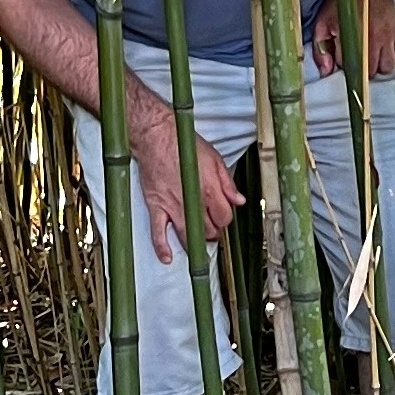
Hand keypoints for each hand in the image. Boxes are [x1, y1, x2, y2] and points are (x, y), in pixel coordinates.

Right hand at [128, 93, 240, 267]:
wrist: (156, 136)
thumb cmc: (184, 144)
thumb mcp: (214, 159)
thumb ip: (228, 183)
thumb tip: (239, 200)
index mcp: (210, 190)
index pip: (224, 217)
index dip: (225, 218)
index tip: (221, 215)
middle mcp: (194, 202)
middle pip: (208, 230)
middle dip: (212, 231)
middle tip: (210, 227)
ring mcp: (173, 207)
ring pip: (188, 236)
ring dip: (195, 243)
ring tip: (197, 243)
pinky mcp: (157, 207)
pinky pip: (158, 233)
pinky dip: (162, 247)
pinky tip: (167, 257)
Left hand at [312, 0, 394, 80]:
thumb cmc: (341, 2)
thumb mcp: (323, 22)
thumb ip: (321, 49)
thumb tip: (326, 71)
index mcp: (352, 38)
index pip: (350, 67)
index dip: (345, 65)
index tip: (343, 57)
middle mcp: (372, 40)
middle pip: (371, 72)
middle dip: (362, 69)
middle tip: (357, 58)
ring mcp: (387, 37)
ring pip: (387, 67)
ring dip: (378, 66)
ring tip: (370, 56)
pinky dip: (389, 56)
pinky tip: (381, 49)